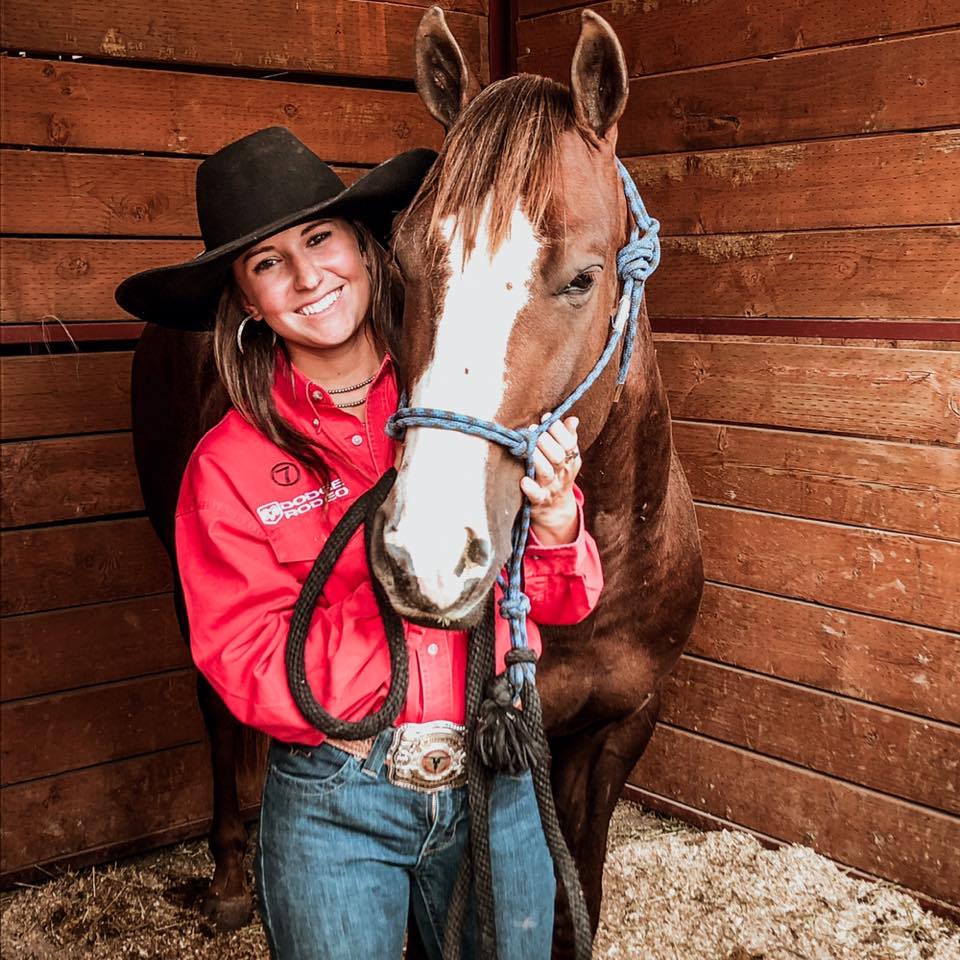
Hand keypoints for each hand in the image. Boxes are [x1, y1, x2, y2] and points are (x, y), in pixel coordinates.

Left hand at [521, 416, 580, 544]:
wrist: (557, 509)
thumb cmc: (558, 475)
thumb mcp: (568, 458)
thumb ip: (568, 438)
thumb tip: (572, 419)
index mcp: (571, 460)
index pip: (569, 444)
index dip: (558, 430)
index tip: (546, 417)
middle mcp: (562, 473)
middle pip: (558, 457)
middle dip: (546, 442)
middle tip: (534, 430)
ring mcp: (551, 487)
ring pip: (546, 473)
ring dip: (538, 459)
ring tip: (528, 447)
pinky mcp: (540, 501)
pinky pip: (536, 495)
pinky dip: (531, 489)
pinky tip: (524, 480)